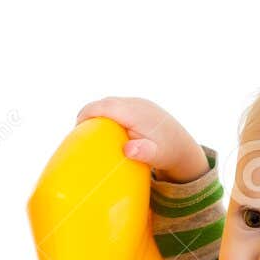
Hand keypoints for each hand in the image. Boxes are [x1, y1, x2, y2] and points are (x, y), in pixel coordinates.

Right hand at [75, 95, 208, 181]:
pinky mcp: (138, 106)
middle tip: (79, 135)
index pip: (103, 107)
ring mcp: (137, 103)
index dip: (86, 114)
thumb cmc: (168, 153)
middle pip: (103, 103)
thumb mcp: (157, 157)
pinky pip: (116, 107)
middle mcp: (135, 103)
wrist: (184, 146)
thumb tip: (128, 149)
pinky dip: (107, 116)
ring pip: (109, 104)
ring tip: (89, 133)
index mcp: (135, 112)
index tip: (76, 129)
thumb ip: (143, 152)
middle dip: (88, 115)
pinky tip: (105, 131)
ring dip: (97, 115)